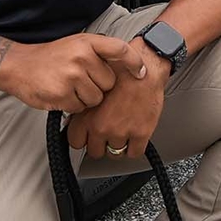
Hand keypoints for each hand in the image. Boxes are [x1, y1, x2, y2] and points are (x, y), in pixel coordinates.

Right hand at [0, 34, 146, 111]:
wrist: (19, 66)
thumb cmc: (51, 57)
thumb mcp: (76, 44)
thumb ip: (99, 52)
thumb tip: (128, 65)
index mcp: (87, 42)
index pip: (119, 50)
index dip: (134, 62)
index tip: (141, 73)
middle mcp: (81, 57)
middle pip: (109, 83)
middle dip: (99, 87)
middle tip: (81, 80)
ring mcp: (71, 76)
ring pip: (96, 99)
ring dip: (86, 98)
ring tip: (70, 86)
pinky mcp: (62, 94)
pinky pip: (80, 108)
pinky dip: (73, 106)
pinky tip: (62, 94)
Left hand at [67, 41, 168, 158]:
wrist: (146, 67)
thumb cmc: (122, 71)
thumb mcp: (92, 88)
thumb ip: (82, 108)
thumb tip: (74, 122)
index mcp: (86, 116)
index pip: (76, 142)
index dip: (84, 139)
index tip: (88, 136)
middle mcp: (101, 127)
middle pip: (95, 152)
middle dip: (101, 144)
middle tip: (107, 134)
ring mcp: (120, 132)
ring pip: (114, 153)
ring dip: (118, 145)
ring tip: (122, 132)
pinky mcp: (140, 134)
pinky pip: (134, 153)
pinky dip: (134, 147)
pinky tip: (134, 137)